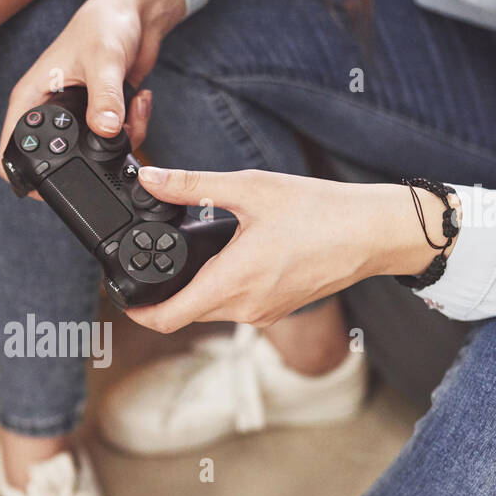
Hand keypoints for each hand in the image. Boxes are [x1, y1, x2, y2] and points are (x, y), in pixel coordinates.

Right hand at [0, 0, 186, 181]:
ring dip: (120, 141)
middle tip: (109, 140)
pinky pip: (116, 140)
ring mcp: (77, 116)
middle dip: (88, 159)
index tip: (49, 186)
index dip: (22, 176)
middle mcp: (50, 110)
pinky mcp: (101, 116)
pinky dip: (134, 128)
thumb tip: (105, 131)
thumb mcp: (103, 61)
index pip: (10, 150)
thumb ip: (104, 99)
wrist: (136, 12)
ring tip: (131, 109)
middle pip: (57, 159)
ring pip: (93, 154)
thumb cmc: (105, 23)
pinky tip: (138, 100)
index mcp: (32, 97)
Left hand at [123, 167, 451, 332]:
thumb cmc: (320, 211)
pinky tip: (225, 257)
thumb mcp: (251, 188)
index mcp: (232, 282)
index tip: (121, 296)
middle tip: (149, 260)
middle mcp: (244, 307)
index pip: (168, 318)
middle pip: (184, 314)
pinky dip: (220, 287)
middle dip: (162, 294)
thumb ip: (193, 184)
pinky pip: (234, 305)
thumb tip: (150, 177)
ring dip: (193, 289)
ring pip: (209, 310)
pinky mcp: (275, 309)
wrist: (373, 233)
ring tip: (184, 255)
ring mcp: (261, 313)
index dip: (137, 312)